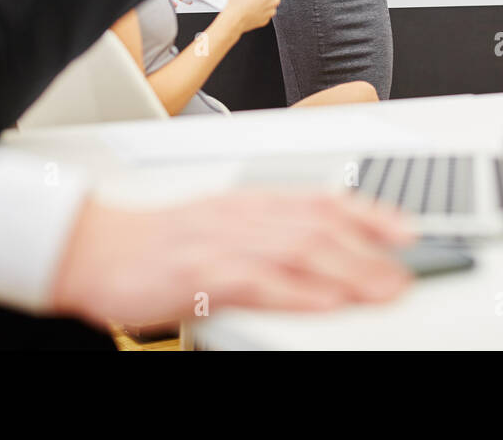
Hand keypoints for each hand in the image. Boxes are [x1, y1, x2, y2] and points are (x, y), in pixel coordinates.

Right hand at [50, 192, 414, 327]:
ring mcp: (222, 242)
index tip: (407, 231)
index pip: (322, 200)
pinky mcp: (199, 274)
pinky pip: (257, 282)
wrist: (95, 248)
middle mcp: (243, 215)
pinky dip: (295, 292)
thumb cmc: (161, 243)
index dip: (369, 214)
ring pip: (298, 251)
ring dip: (348, 271)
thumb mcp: (224, 227)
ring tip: (383, 290)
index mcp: (251, 202)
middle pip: (320, 227)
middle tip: (407, 275)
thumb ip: (272, 233)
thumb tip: (326, 251)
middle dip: (370, 251)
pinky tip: (325, 302)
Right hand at [224, 0, 291, 31]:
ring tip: (251, 1)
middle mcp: (273, 0)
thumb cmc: (238, 4)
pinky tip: (251, 9)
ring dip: (264, 1)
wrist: (234, 20)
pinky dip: (261, 10)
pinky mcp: (266, 19)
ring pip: (271, 3)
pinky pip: (266, 12)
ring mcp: (271, 11)